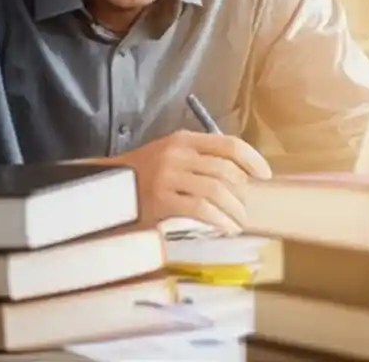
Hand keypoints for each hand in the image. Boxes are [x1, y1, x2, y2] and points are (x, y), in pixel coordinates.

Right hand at [112, 130, 272, 234]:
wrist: (103, 189)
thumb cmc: (144, 175)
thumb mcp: (172, 156)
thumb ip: (201, 159)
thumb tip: (242, 176)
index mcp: (184, 139)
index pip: (229, 144)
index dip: (253, 160)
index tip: (265, 175)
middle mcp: (178, 154)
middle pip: (226, 170)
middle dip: (243, 192)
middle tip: (246, 206)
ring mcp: (169, 176)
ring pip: (217, 191)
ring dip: (235, 209)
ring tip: (240, 221)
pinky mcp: (162, 200)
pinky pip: (202, 209)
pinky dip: (221, 220)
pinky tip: (228, 228)